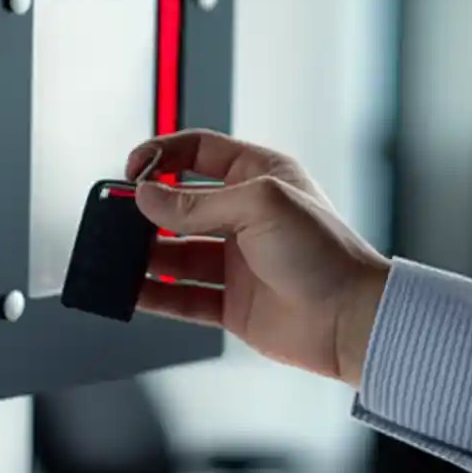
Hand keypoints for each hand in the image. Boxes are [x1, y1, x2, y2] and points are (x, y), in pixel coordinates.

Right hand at [124, 129, 389, 387]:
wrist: (352, 320)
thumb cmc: (327, 253)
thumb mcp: (259, 205)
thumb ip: (196, 202)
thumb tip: (146, 196)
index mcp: (259, 177)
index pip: (199, 152)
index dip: (162, 155)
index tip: (134, 169)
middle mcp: (245, 217)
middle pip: (179, 204)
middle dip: (146, 209)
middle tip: (119, 216)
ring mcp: (236, 261)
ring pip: (174, 252)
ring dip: (144, 253)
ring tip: (118, 255)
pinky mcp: (230, 303)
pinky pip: (180, 296)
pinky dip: (153, 294)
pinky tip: (131, 290)